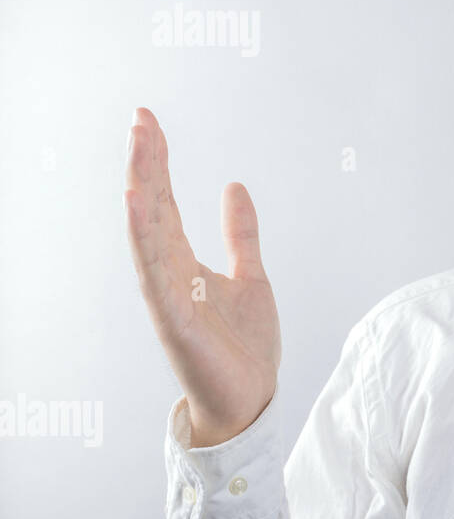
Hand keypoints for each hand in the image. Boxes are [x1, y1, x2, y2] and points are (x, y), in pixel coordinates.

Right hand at [124, 107, 280, 446]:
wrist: (251, 401)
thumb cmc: (242, 346)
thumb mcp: (251, 276)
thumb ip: (241, 234)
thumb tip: (234, 186)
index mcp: (183, 263)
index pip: (165, 202)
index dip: (157, 162)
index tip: (147, 119)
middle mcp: (169, 275)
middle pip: (151, 210)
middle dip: (146, 164)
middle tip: (141, 118)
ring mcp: (168, 297)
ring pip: (148, 235)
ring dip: (141, 190)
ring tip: (137, 148)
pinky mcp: (175, 321)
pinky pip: (154, 275)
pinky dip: (144, 240)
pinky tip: (137, 205)